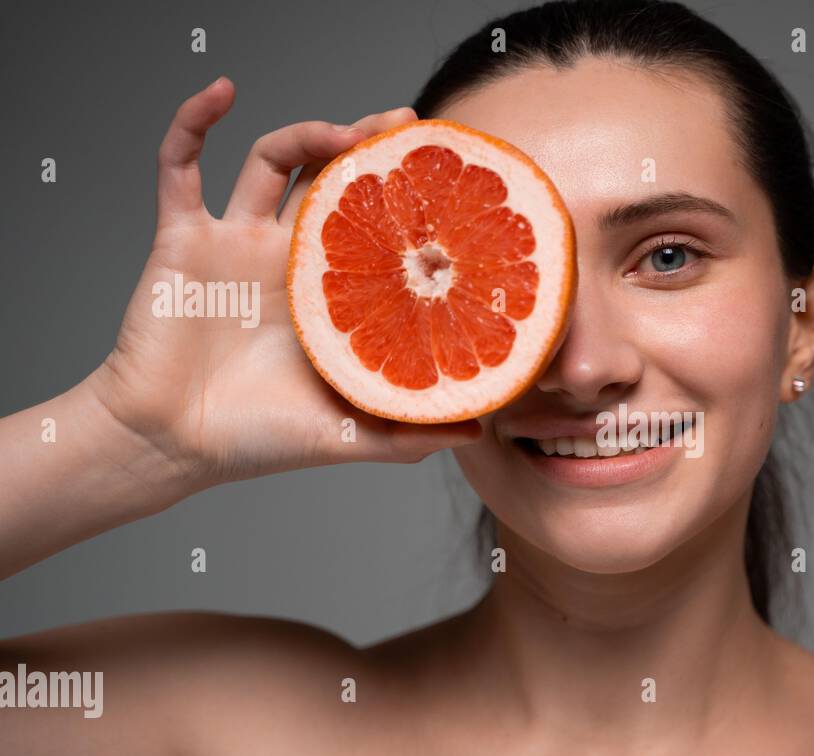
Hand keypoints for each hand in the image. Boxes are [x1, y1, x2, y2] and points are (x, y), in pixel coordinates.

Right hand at [86, 77, 479, 492]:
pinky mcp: (183, 237)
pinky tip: (222, 92)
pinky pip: (179, 166)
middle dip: (367, 145)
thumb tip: (481, 426)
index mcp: (330, 293)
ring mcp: (236, 241)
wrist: (172, 444)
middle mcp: (289, 256)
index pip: (377, 226)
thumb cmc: (257, 441)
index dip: (406, 197)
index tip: (445, 173)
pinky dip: (191, 122)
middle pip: (333, 178)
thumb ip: (410, 432)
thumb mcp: (349, 435)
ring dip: (305, 132)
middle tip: (405, 125)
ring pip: (272, 160)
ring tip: (342, 130)